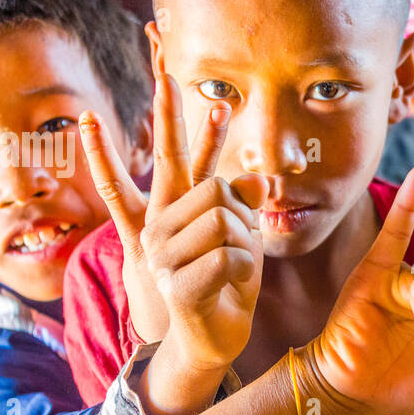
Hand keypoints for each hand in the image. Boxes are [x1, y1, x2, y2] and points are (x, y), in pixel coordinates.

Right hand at [79, 58, 264, 370]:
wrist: (209, 338)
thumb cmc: (225, 284)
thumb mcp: (243, 238)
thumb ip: (242, 205)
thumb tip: (252, 177)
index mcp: (173, 208)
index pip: (175, 157)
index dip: (177, 120)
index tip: (170, 76)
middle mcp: (160, 224)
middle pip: (200, 179)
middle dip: (217, 179)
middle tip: (210, 165)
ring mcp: (163, 254)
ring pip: (224, 218)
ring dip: (248, 243)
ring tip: (237, 267)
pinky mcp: (177, 283)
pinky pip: (230, 256)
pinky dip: (247, 269)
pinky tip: (236, 284)